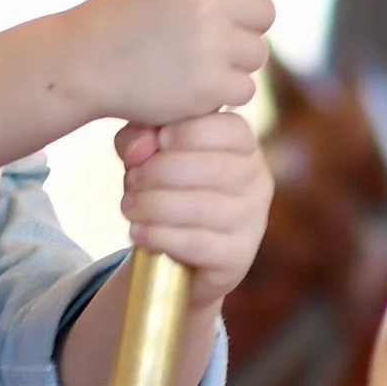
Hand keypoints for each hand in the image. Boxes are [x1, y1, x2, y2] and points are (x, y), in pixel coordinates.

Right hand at [70, 0, 271, 127]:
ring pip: (256, 53)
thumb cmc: (123, 19)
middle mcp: (206, 0)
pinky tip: (191, 86)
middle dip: (243, 26)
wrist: (82, 64)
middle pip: (265, 11)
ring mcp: (210, 45)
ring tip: (194, 62)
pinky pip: (244, 88)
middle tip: (210, 37)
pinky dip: (222, 93)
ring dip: (233, 61)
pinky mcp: (210, 86)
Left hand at [117, 107, 271, 305]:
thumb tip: (140, 149)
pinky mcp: (238, 257)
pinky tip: (139, 233)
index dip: (190, 131)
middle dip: (162, 171)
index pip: (231, 128)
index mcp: (244, 147)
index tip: (158, 140)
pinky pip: (198, 244)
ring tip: (129, 206)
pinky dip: (161, 236)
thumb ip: (141, 137)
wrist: (176, 256)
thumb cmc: (168, 190)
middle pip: (215, 168)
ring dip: (155, 205)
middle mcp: (257, 181)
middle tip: (132, 179)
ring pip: (203, 207)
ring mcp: (253, 221)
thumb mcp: (149, 155)